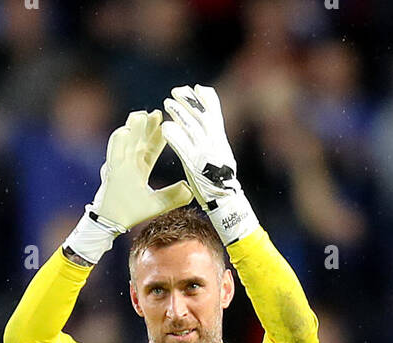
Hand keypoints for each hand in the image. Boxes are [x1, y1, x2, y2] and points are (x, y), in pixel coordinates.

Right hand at [64, 110, 191, 264]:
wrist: (112, 223)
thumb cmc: (131, 213)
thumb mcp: (158, 204)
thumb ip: (173, 196)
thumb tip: (190, 189)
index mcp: (139, 170)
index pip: (151, 150)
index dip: (158, 137)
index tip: (166, 124)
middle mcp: (128, 165)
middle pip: (138, 141)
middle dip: (146, 127)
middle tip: (157, 113)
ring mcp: (118, 166)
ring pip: (125, 142)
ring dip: (133, 129)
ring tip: (141, 115)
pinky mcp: (110, 171)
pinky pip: (113, 153)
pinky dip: (118, 142)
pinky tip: (124, 131)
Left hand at [161, 84, 257, 243]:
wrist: (227, 202)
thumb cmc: (221, 182)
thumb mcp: (222, 156)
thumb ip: (214, 140)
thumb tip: (210, 125)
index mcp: (220, 140)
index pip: (215, 113)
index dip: (206, 99)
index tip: (197, 89)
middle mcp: (215, 143)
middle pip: (202, 115)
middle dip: (189, 101)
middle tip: (176, 91)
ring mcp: (206, 153)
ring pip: (192, 127)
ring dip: (179, 113)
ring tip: (167, 103)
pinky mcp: (196, 165)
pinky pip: (184, 147)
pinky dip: (175, 136)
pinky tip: (165, 128)